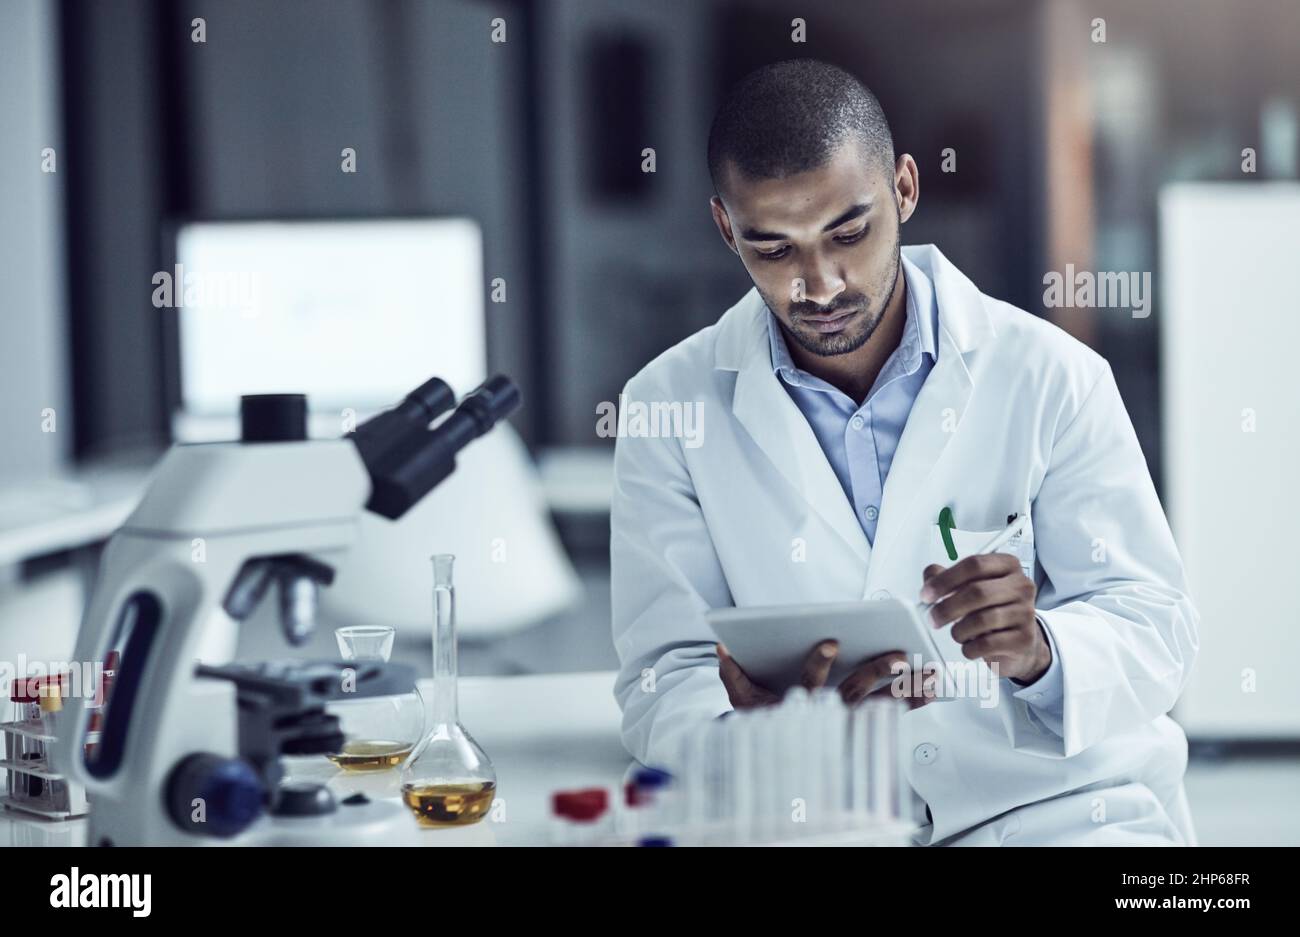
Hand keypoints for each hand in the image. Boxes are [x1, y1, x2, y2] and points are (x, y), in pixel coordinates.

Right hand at [716, 641, 936, 710]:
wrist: (780, 754)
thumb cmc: (764, 716)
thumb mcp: (742, 698)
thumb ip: (732, 672)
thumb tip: (720, 646)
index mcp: (799, 701)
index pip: (810, 680)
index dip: (820, 663)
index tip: (833, 642)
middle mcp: (828, 713)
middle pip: (855, 691)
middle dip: (877, 672)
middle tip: (899, 656)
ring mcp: (851, 720)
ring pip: (882, 703)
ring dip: (908, 689)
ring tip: (931, 673)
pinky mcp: (867, 724)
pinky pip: (895, 713)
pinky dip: (915, 701)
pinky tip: (934, 687)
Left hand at [919, 553, 1048, 683]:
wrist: (1019, 643)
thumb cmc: (993, 610)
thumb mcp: (970, 589)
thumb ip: (948, 578)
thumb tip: (931, 573)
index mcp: (1008, 566)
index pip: (974, 565)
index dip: (945, 580)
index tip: (927, 594)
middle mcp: (1022, 586)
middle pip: (977, 592)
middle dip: (947, 607)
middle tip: (933, 618)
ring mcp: (1026, 613)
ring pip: (982, 619)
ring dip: (959, 630)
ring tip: (957, 633)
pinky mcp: (1024, 639)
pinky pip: (987, 644)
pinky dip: (970, 647)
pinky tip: (970, 646)